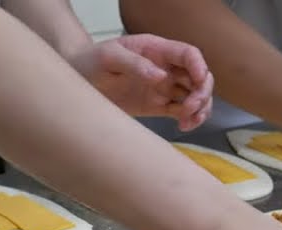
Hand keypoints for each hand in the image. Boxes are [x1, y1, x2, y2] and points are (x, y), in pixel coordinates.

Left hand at [67, 34, 213, 131]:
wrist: (79, 79)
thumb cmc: (91, 61)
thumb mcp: (109, 57)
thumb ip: (134, 63)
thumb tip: (161, 77)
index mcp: (157, 50)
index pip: (188, 54)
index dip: (199, 67)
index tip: (198, 82)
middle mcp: (165, 68)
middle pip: (199, 77)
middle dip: (202, 93)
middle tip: (189, 108)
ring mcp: (163, 88)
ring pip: (195, 96)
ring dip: (200, 109)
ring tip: (187, 121)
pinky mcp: (158, 106)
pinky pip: (182, 112)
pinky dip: (190, 120)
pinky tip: (184, 126)